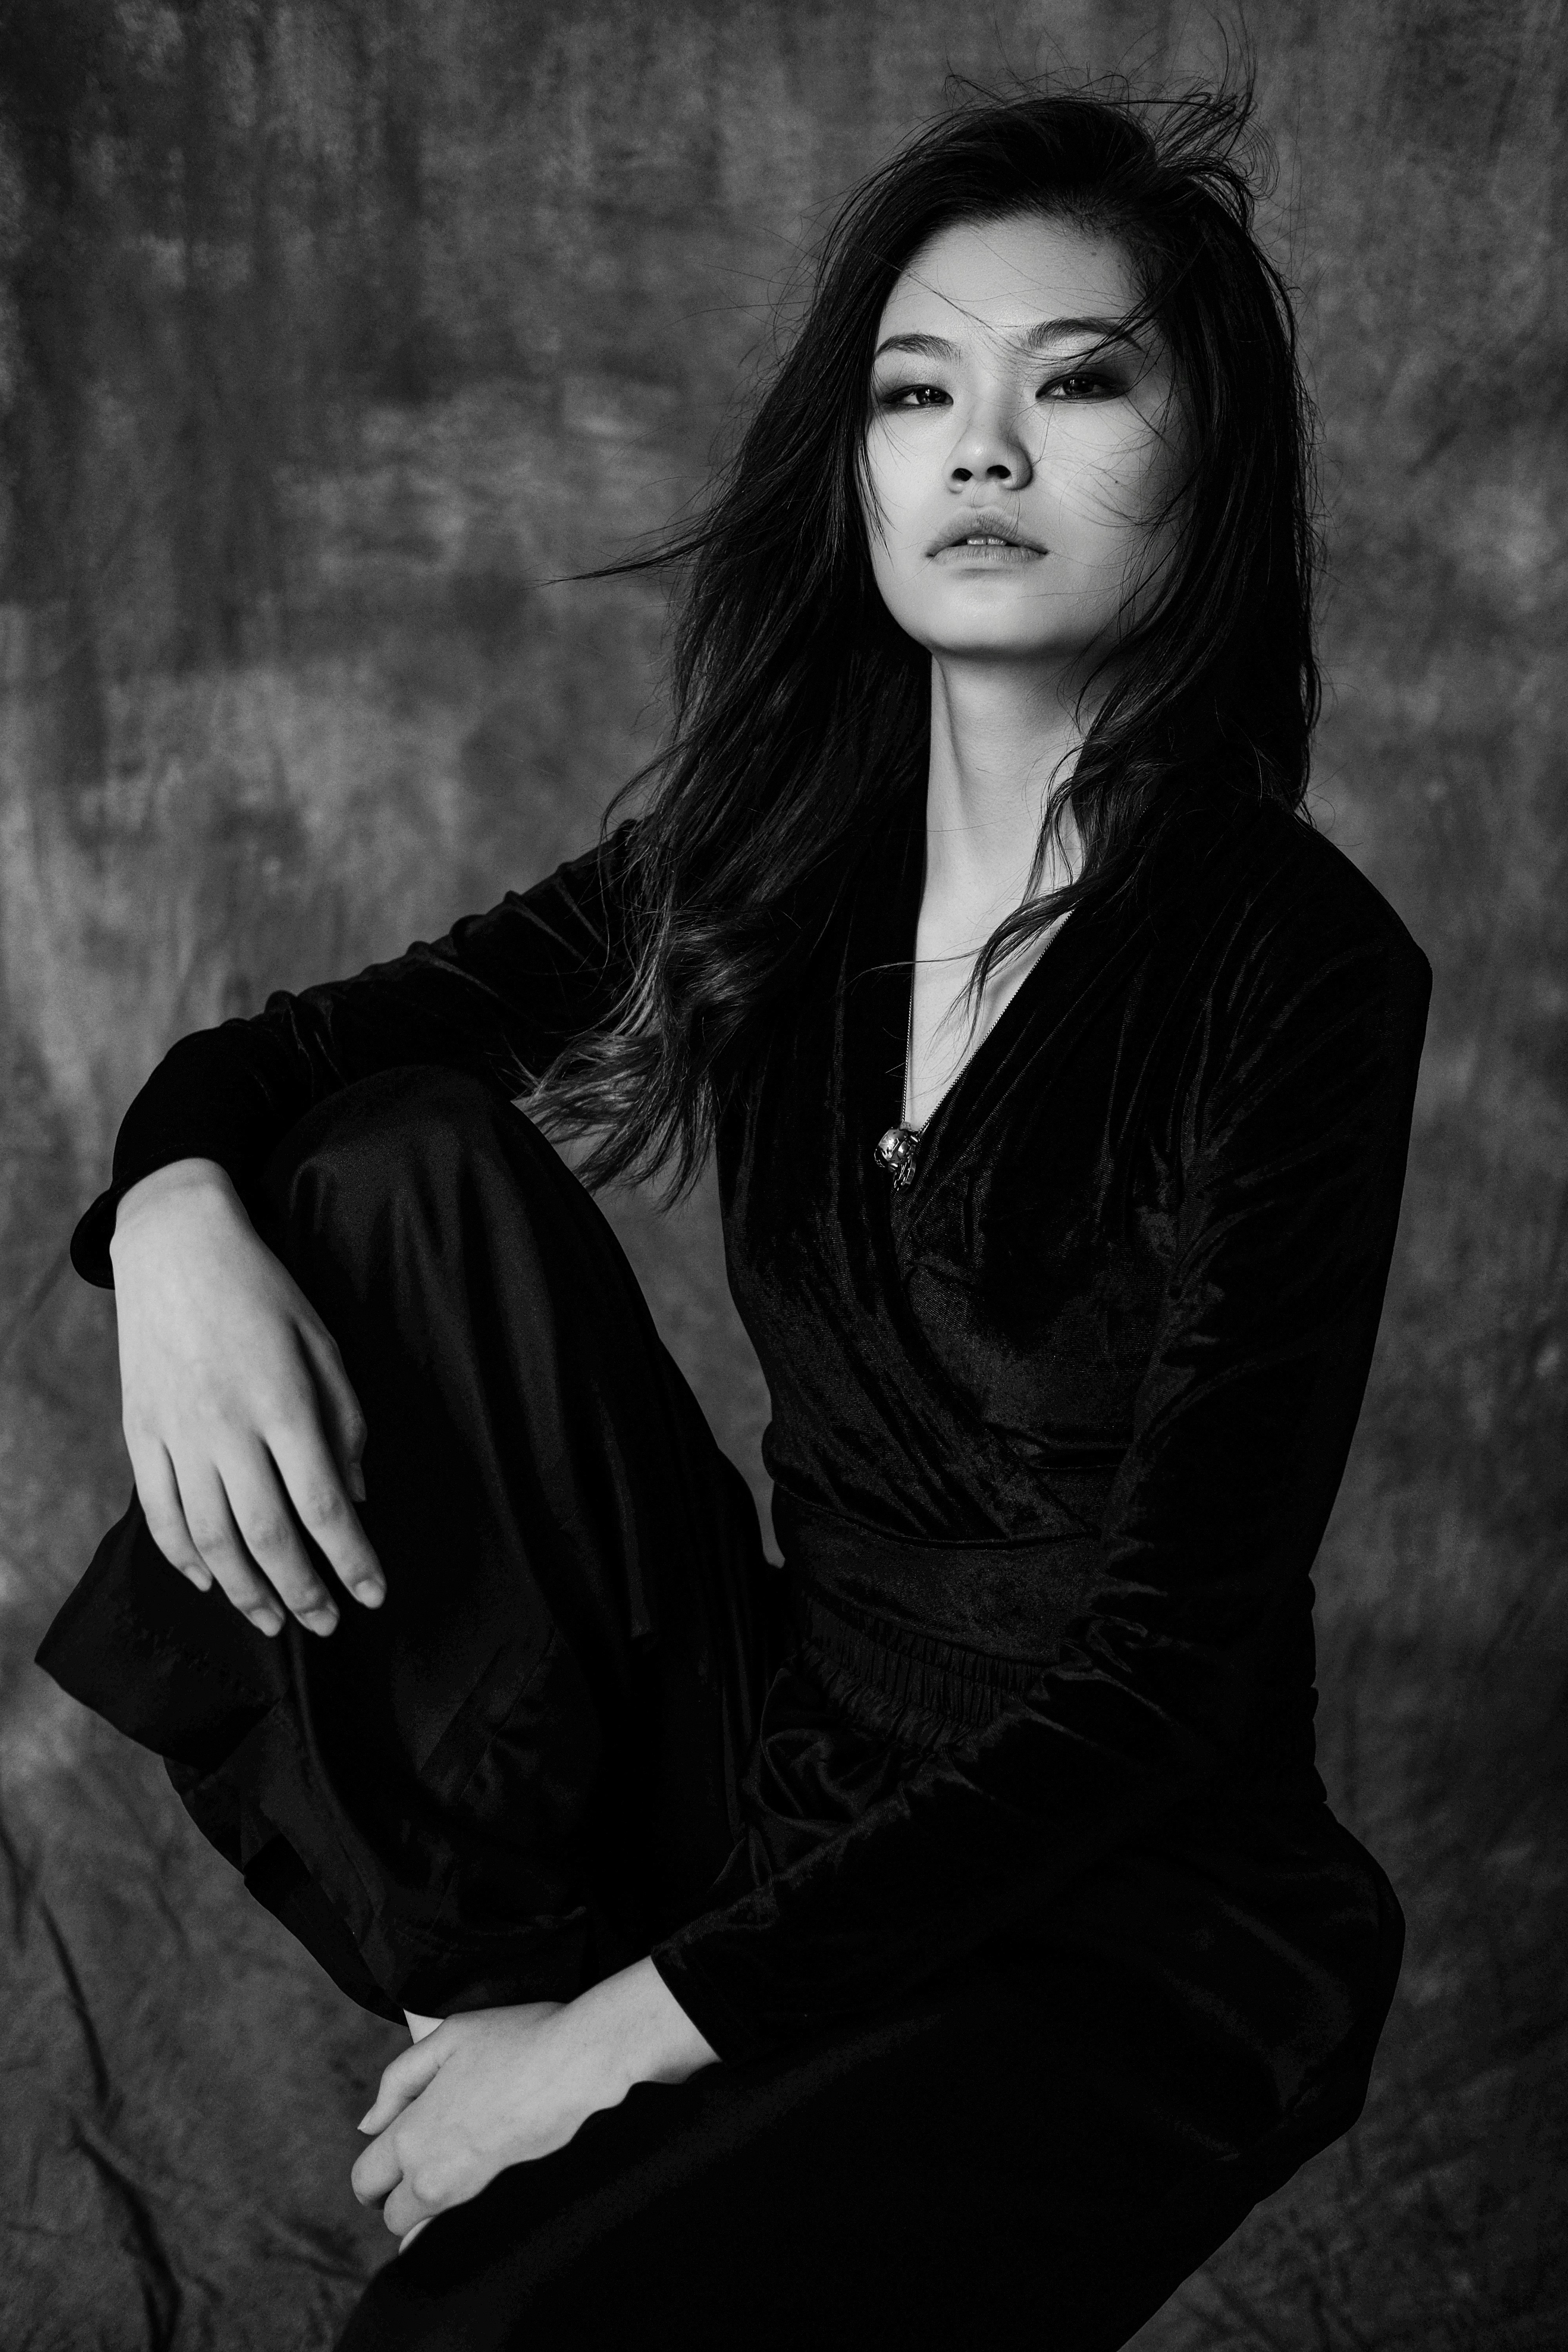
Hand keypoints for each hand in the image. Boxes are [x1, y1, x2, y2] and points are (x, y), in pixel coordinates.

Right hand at [110, 1157, 385, 1636]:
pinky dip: (183, 1557)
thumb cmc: (263, 1291)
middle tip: (328, 1625)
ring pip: (210, 1537)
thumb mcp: (322, 1342)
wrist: (175, 1247)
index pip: (323, 1505)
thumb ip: (343, 1420)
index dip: (351, 1559)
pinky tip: (210, 1583)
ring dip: (245, 1590)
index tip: (374, 1595)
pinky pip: (160, 1512)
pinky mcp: (141, 1432)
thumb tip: (356, 1496)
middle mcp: (226, 1428)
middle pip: (267, 1535)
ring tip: (276, 1622)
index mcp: (282, 1403)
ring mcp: (177, 1434)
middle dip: (303, 1591)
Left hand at [351, 1959, 718, 2240]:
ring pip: (425, 2228)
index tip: (390, 2153)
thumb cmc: (513, 2041)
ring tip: (455, 2157)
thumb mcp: (445, 2038)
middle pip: (392, 2218)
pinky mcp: (501, 2198)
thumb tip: (368, 2124)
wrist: (577, 2063)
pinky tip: (479, 2168)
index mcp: (411, 2137)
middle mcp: (432, 2176)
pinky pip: (460, 2225)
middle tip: (422, 2156)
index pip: (364, 2182)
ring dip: (428, 2206)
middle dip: (397, 2195)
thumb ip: (397, 2082)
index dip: (372, 2171)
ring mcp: (469, 2193)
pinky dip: (458, 2214)